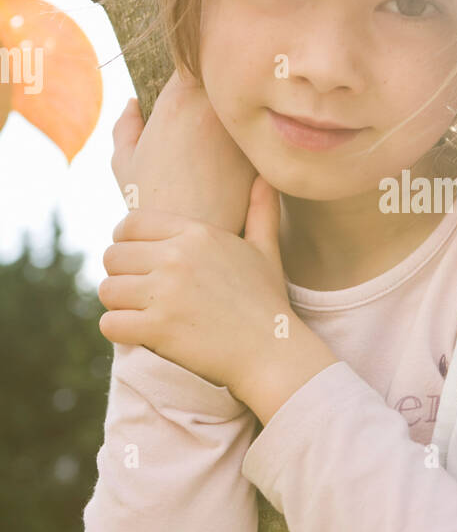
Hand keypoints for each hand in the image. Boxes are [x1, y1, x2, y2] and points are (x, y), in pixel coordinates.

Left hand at [99, 176, 292, 397]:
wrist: (273, 353)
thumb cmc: (268, 302)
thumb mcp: (266, 250)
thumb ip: (260, 211)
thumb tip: (265, 177)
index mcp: (197, 234)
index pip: (130, 223)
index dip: (124, 241)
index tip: (135, 259)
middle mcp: (177, 258)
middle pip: (112, 256)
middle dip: (120, 275)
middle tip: (138, 291)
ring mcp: (166, 294)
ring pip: (107, 290)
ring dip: (118, 305)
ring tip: (138, 312)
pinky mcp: (158, 329)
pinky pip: (110, 324)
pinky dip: (119, 331)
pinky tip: (139, 334)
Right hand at [111, 69, 258, 235]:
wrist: (195, 240)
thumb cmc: (153, 205)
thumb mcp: (125, 166)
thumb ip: (125, 127)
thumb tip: (133, 102)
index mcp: (181, 99)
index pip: (193, 58)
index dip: (192, 67)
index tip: (189, 80)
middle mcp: (219, 105)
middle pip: (227, 75)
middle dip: (221, 84)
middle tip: (210, 101)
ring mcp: (247, 124)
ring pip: (249, 101)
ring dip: (242, 108)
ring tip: (224, 134)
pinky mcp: (266, 147)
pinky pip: (264, 131)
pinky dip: (257, 136)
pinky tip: (242, 159)